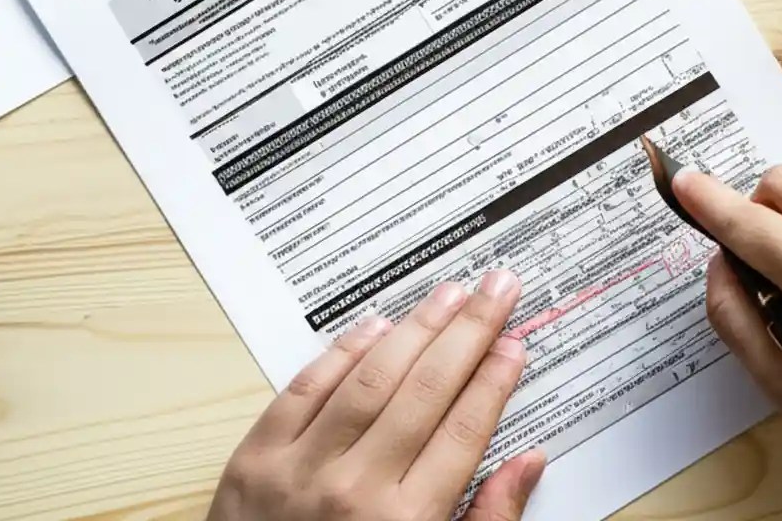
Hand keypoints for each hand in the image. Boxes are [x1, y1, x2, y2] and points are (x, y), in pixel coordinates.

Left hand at [209, 271, 546, 520]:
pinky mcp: (253, 461)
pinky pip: (304, 390)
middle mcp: (355, 492)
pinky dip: (341, 353)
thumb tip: (528, 464)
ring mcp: (299, 471)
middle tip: (497, 289)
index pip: (465, 431)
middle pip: (426, 391)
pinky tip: (376, 325)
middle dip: (470, 332)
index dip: (494, 380)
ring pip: (370, 379)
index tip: (514, 345)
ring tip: (450, 294)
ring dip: (416, 329)